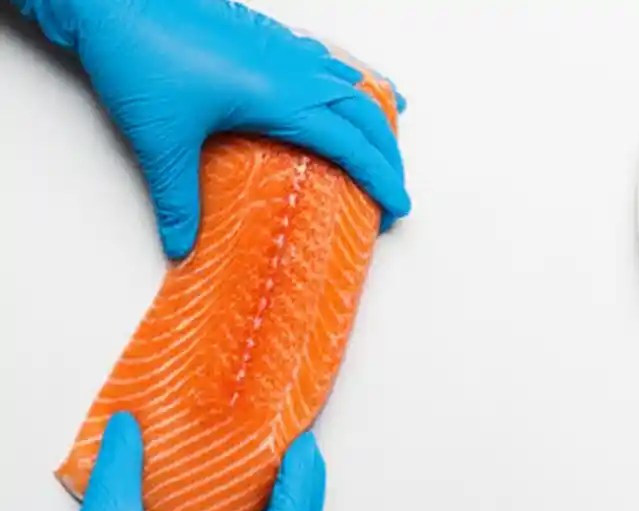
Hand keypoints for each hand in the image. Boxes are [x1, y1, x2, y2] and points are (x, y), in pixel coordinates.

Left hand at [18, 0, 409, 258]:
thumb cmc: (138, 57)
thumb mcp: (158, 141)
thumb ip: (177, 198)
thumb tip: (182, 244)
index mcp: (281, 99)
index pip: (349, 145)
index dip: (380, 178)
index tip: (398, 205)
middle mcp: (292, 70)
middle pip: (363, 114)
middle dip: (388, 152)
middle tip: (395, 185)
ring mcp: (280, 47)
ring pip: (350, 80)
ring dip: (374, 113)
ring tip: (389, 136)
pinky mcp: (263, 35)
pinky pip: (325, 57)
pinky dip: (347, 77)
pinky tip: (343, 82)